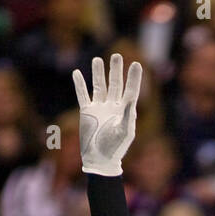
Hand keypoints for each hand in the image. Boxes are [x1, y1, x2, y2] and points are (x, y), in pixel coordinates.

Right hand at [72, 53, 141, 176]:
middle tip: (117, 55)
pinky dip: (80, 85)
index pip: (130, 91)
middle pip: (115, 84)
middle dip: (116, 70)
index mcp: (125, 111)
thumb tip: (132, 99)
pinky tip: (77, 73)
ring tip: (97, 60)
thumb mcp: (124, 132)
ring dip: (98, 73)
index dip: (134, 78)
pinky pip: (83, 95)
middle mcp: (113, 107)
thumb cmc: (115, 148)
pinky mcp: (87, 112)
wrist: (99, 159)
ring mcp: (99, 108)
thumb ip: (128, 115)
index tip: (137, 64)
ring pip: (99, 86)